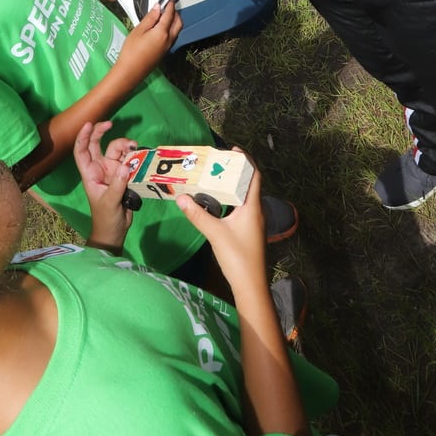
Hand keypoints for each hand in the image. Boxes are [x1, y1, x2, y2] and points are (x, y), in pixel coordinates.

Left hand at [74, 121, 134, 251]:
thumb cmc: (105, 217)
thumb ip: (118, 184)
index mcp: (90, 173)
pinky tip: (140, 153)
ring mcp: (112, 170)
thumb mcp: (109, 202)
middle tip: (111, 124)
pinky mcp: (124, 174)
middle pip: (97, 144)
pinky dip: (134, 154)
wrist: (115, 230)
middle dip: (101, 132)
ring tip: (134, 147)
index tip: (89, 124)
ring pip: (116, 150)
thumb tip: (126, 166)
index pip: (81, 151)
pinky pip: (129, 159)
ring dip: (124, 145)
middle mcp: (99, 168)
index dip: (83, 136)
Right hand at [118, 0, 181, 79]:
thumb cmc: (131, 50)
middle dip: (175, 13)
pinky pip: (172, 37)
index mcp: (162, 32)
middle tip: (167, 6)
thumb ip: (150, 18)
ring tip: (163, 15)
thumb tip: (158, 8)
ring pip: (176, 31)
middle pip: (178, 23)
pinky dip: (170, 29)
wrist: (130, 72)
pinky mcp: (164, 52)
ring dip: (174, 21)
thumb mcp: (138, 31)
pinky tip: (160, 28)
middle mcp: (169, 39)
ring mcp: (168, 47)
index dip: (170, 5)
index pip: (170, 15)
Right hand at [177, 149, 266, 292]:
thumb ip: (197, 215)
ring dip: (233, 185)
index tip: (233, 149)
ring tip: (214, 177)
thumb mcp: (215, 233)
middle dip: (235, 171)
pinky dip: (231, 199)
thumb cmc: (237, 257)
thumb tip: (180, 197)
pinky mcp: (249, 231)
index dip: (246, 160)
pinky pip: (241, 207)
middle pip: (249, 183)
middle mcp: (256, 211)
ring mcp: (253, 222)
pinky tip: (217, 201)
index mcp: (252, 206)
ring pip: (245, 196)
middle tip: (217, 161)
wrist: (250, 286)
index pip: (254, 176)